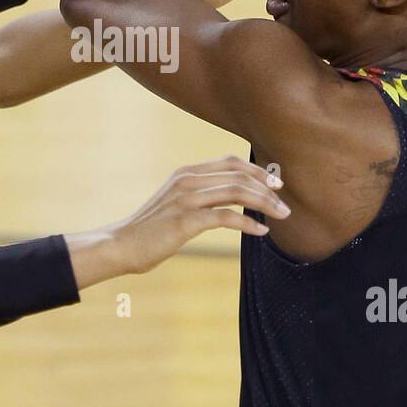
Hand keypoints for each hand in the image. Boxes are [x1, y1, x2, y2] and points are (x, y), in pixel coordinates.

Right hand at [104, 157, 287, 276]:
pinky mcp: (186, 220)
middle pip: (239, 175)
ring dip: (264, 204)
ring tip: (281, 216)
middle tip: (285, 203)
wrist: (121, 245)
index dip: (257, 170)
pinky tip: (261, 232)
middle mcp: (187, 180)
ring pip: (237, 192)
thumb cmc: (150, 229)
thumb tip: (228, 200)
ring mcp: (186, 198)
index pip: (230, 162)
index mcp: (186, 172)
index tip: (276, 183)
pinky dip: (249, 223)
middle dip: (267, 188)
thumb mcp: (175, 203)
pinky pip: (227, 216)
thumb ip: (198, 195)